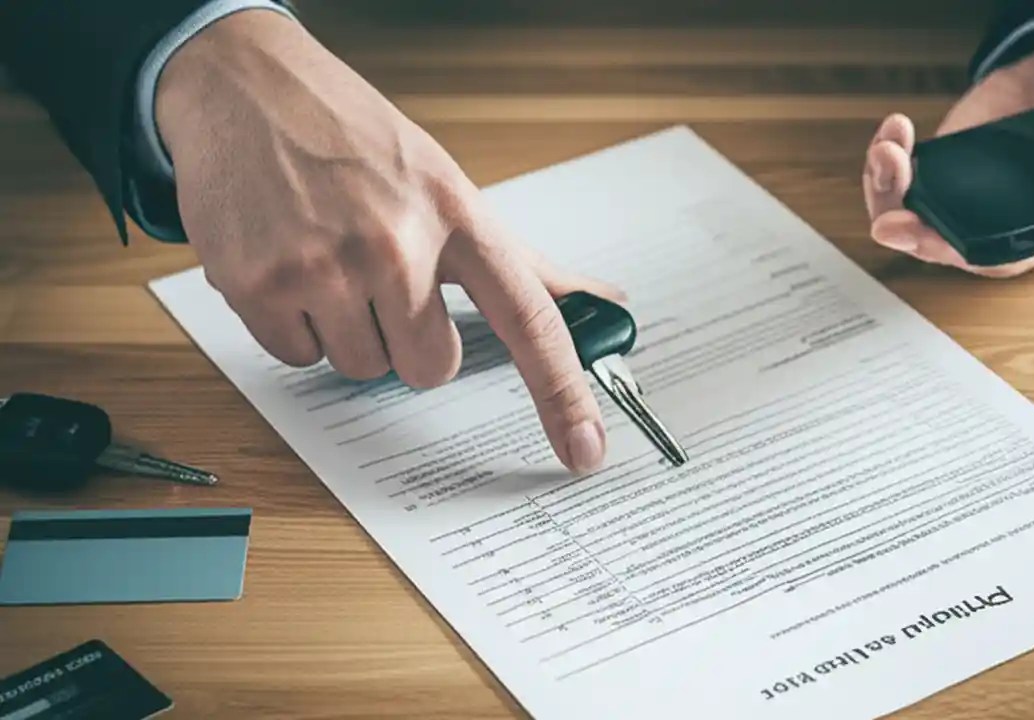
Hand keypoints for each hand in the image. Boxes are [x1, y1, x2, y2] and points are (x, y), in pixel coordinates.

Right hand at [155, 10, 621, 472]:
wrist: (247, 88)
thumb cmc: (358, 141)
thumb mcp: (448, 185)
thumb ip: (523, 261)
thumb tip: (601, 299)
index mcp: (457, 217)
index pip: (529, 320)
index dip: (562, 394)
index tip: (585, 450)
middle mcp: (396, 244)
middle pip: (430, 370)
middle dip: (410, 338)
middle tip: (384, 277)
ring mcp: (324, 267)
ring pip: (363, 368)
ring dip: (350, 329)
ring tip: (330, 257)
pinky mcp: (259, 286)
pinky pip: (300, 358)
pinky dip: (296, 324)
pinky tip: (291, 264)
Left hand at [863, 20, 1033, 276]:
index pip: (1015, 253)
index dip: (972, 254)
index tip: (936, 238)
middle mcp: (1016, 219)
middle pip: (955, 248)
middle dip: (917, 236)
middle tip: (890, 217)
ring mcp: (978, 197)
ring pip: (921, 221)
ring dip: (889, 196)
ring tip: (888, 151)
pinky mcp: (951, 170)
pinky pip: (908, 186)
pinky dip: (888, 167)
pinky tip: (893, 132)